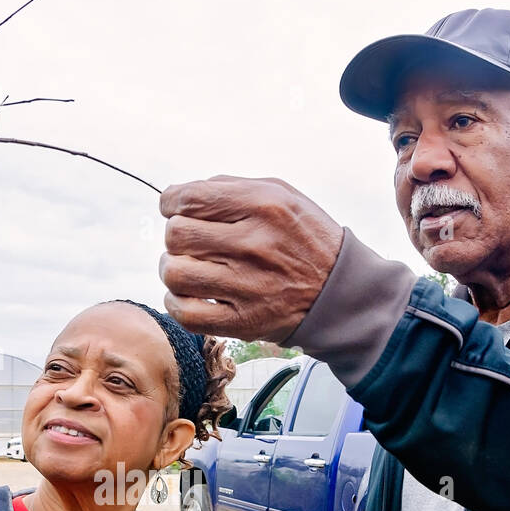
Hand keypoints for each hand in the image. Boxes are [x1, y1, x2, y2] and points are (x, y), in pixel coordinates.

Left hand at [158, 175, 343, 342]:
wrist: (338, 291)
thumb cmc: (302, 238)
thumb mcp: (281, 195)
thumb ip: (231, 188)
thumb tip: (178, 197)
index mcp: (264, 205)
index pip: (189, 198)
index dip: (170, 203)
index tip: (175, 209)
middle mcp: (255, 244)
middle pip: (177, 235)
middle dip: (176, 236)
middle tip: (191, 242)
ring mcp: (248, 286)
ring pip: (174, 273)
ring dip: (173, 269)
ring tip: (189, 268)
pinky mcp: (242, 321)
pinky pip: (185, 313)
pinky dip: (177, 303)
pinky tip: (191, 294)